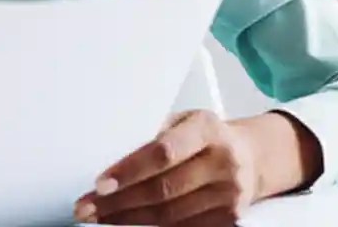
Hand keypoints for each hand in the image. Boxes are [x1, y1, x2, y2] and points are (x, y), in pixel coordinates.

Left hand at [73, 111, 259, 226]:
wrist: (250, 156)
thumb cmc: (204, 135)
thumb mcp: (182, 121)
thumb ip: (154, 134)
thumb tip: (110, 158)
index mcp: (207, 129)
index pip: (163, 152)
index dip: (129, 170)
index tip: (100, 183)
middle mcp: (223, 161)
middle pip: (163, 189)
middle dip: (119, 200)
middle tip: (87, 206)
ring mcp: (229, 193)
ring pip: (169, 214)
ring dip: (129, 217)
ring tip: (100, 216)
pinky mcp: (230, 217)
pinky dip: (152, 226)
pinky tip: (129, 221)